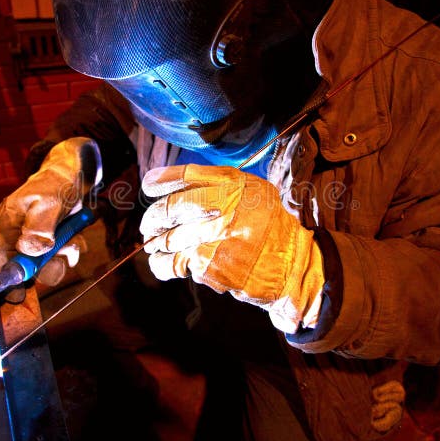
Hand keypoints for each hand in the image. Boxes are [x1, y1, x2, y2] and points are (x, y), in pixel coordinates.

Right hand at [0, 137, 101, 285]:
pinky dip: (72, 251)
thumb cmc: (57, 182)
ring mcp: (37, 238)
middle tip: (62, 255)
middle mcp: (20, 233)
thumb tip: (29, 250)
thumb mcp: (49, 201)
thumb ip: (39, 226)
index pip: (0, 257)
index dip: (6, 278)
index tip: (16, 295)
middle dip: (46, 265)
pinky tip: (77, 237)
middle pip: (26, 266)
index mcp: (8, 222)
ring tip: (73, 241)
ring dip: (63, 257)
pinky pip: (61, 257)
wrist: (77, 173)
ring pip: (47, 263)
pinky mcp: (53, 239)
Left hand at [139, 164, 324, 333]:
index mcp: (232, 185)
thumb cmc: (269, 227)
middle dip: (152, 218)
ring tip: (154, 246)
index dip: (160, 181)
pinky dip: (162, 265)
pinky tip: (162, 263)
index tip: (149, 187)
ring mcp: (212, 238)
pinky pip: (171, 263)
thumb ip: (220, 186)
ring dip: (155, 244)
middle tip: (149, 225)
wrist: (290, 264)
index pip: (184, 176)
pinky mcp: (207, 265)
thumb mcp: (254, 192)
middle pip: (169, 208)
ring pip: (166, 238)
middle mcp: (221, 208)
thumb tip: (177, 188)